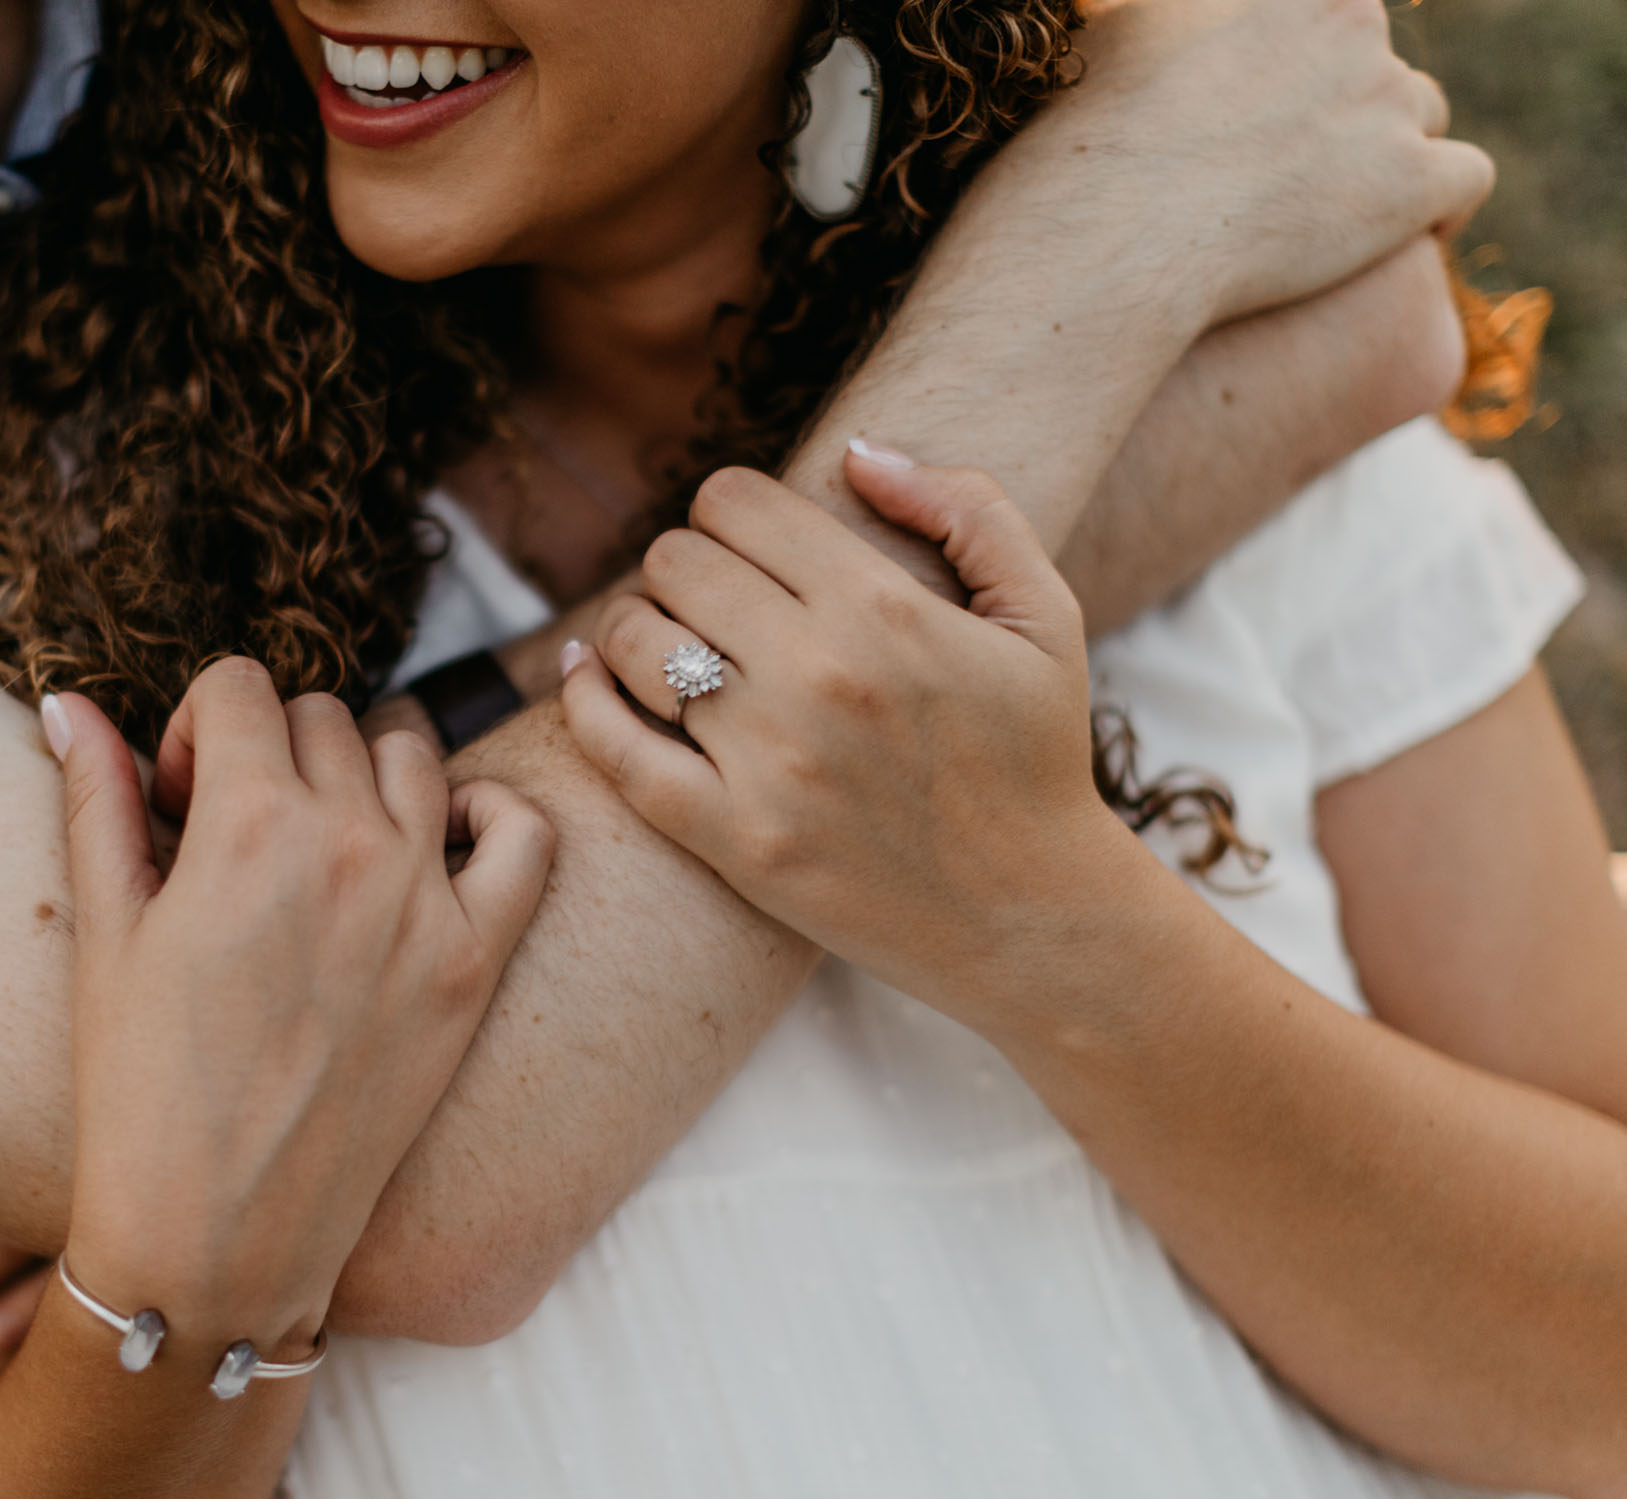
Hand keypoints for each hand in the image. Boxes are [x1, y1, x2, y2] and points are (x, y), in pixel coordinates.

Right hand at [45, 661, 552, 1354]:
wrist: (218, 1234)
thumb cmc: (140, 1092)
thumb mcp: (104, 935)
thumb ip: (97, 801)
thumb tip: (69, 705)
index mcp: (249, 824)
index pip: (239, 685)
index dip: (193, 730)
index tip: (174, 800)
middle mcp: (351, 844)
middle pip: (321, 718)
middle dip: (267, 755)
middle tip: (232, 839)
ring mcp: (427, 901)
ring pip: (413, 754)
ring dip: (361, 776)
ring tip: (318, 849)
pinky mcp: (477, 962)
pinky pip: (524, 834)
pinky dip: (489, 815)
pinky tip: (434, 845)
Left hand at [560, 456, 1133, 1032]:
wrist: (1032, 918)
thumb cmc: (1035, 758)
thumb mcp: (1042, 614)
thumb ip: (965, 508)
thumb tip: (857, 451)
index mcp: (883, 606)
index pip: (734, 502)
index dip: (728, 510)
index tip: (745, 544)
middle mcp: (818, 676)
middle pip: (673, 562)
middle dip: (684, 566)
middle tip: (712, 601)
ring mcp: (769, 764)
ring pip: (633, 642)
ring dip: (635, 629)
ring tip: (669, 646)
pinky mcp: (735, 841)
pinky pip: (616, 751)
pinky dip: (584, 701)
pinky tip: (585, 676)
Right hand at [990, 0, 1494, 326]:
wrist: (1116, 234)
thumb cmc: (1091, 147)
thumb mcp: (1122, 39)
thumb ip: (1172, 19)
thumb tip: (1173, 24)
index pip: (1324, 11)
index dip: (1300, 59)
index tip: (1270, 108)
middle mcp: (1346, 21)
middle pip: (1368, 54)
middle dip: (1338, 104)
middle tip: (1283, 169)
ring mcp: (1386, 99)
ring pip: (1419, 113)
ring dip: (1386, 153)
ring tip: (1331, 212)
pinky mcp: (1412, 180)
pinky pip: (1466, 177)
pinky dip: (1443, 206)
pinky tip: (1411, 235)